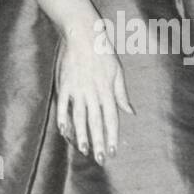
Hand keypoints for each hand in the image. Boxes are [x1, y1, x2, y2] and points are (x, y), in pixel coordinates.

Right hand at [56, 26, 133, 164]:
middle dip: (99, 142)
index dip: (112, 136)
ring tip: (85, 150)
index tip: (113, 151)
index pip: (111, 119)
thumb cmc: (102, 51)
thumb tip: (130, 112)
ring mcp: (77, 90)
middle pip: (96, 122)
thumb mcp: (118, 71)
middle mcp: (93, 93)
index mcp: (107, 90)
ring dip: (82, 136)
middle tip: (100, 159)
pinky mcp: (64, 85)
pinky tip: (64, 132)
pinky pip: (63, 106)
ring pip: (79, 118)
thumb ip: (122, 94)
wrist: (82, 34)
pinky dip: (63, 119)